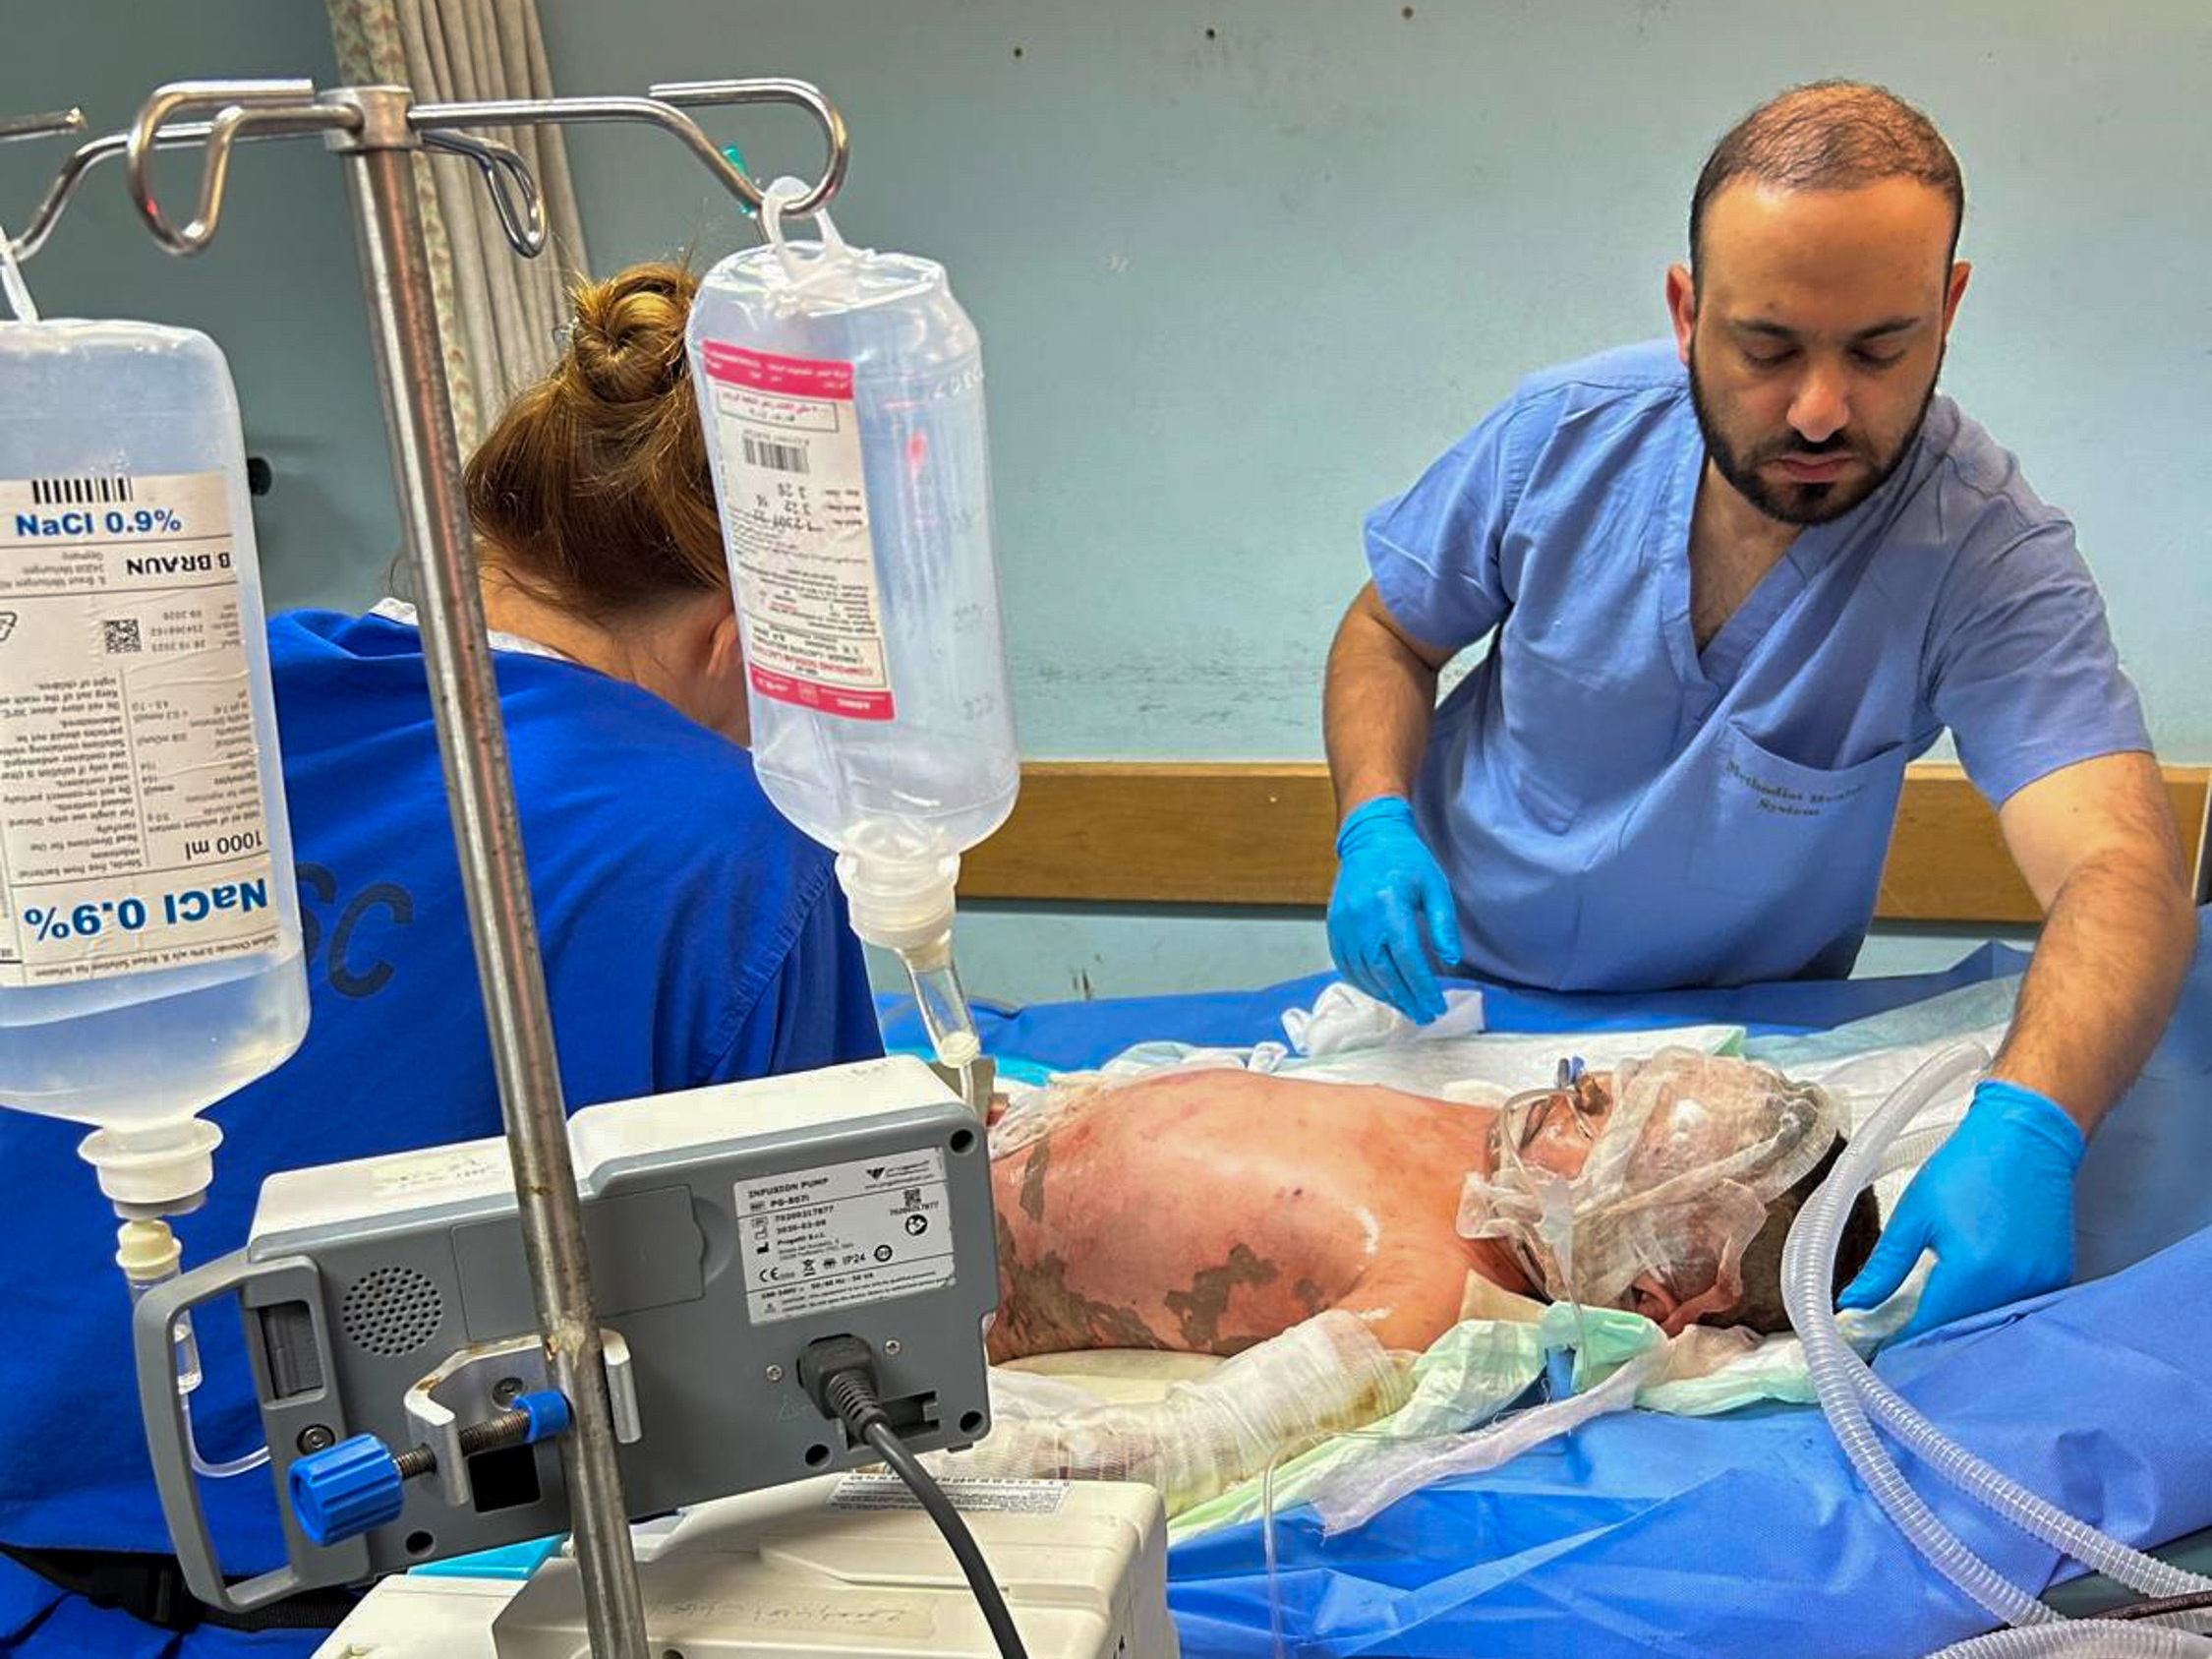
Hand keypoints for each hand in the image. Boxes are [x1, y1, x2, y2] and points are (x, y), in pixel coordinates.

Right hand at [1326, 796, 1461, 1023]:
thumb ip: (1443, 925)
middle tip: (1423, 1014)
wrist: (1370, 840)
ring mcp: (1343, 924)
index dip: (1421, 986)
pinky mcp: (1334, 927)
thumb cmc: (1407, 861)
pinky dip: (1363, 982)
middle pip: (1383, 972)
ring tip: (1406, 1006)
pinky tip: (1380, 990)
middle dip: (1406, 998)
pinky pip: (1345, 964)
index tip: (1435, 1005)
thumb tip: (1450, 960)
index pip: (1407, 958)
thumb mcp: (1435, 887)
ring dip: (1386, 995)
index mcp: (1389, 906)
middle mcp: (1362, 918)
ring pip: (1363, 973)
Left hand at [1838, 1078, 2085, 1339]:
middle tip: (1898, 1328)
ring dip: (1961, 1325)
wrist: (2026, 1137)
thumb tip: (1854, 1302)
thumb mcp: (1913, 1215)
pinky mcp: (2057, 1276)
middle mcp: (2013, 1285)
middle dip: (1929, 1336)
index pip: (1930, 1328)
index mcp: (1973, 1270)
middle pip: (1963, 1332)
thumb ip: (1885, 1267)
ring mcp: (2041, 1283)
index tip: (1876, 1345)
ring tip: (1929, 1311)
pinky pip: (2016, 1308)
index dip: (1901, 1341)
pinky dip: (1989, 1308)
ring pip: (1990, 1324)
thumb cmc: (1967, 1166)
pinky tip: (1968, 1295)